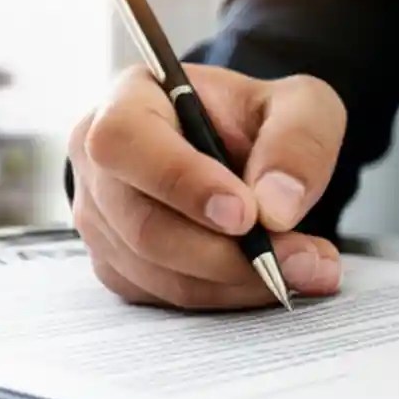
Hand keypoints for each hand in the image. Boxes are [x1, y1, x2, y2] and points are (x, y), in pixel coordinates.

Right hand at [68, 64, 346, 309]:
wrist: (224, 148)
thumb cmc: (246, 120)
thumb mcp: (296, 103)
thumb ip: (297, 139)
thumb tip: (276, 208)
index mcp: (125, 103)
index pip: (125, 142)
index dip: (180, 182)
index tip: (246, 213)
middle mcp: (96, 164)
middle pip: (142, 225)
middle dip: (226, 253)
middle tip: (300, 260)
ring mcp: (98, 220)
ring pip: (156, 271)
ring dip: (235, 280)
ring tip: (303, 268)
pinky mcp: (114, 264)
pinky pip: (164, 296)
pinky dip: (223, 295)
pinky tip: (266, 275)